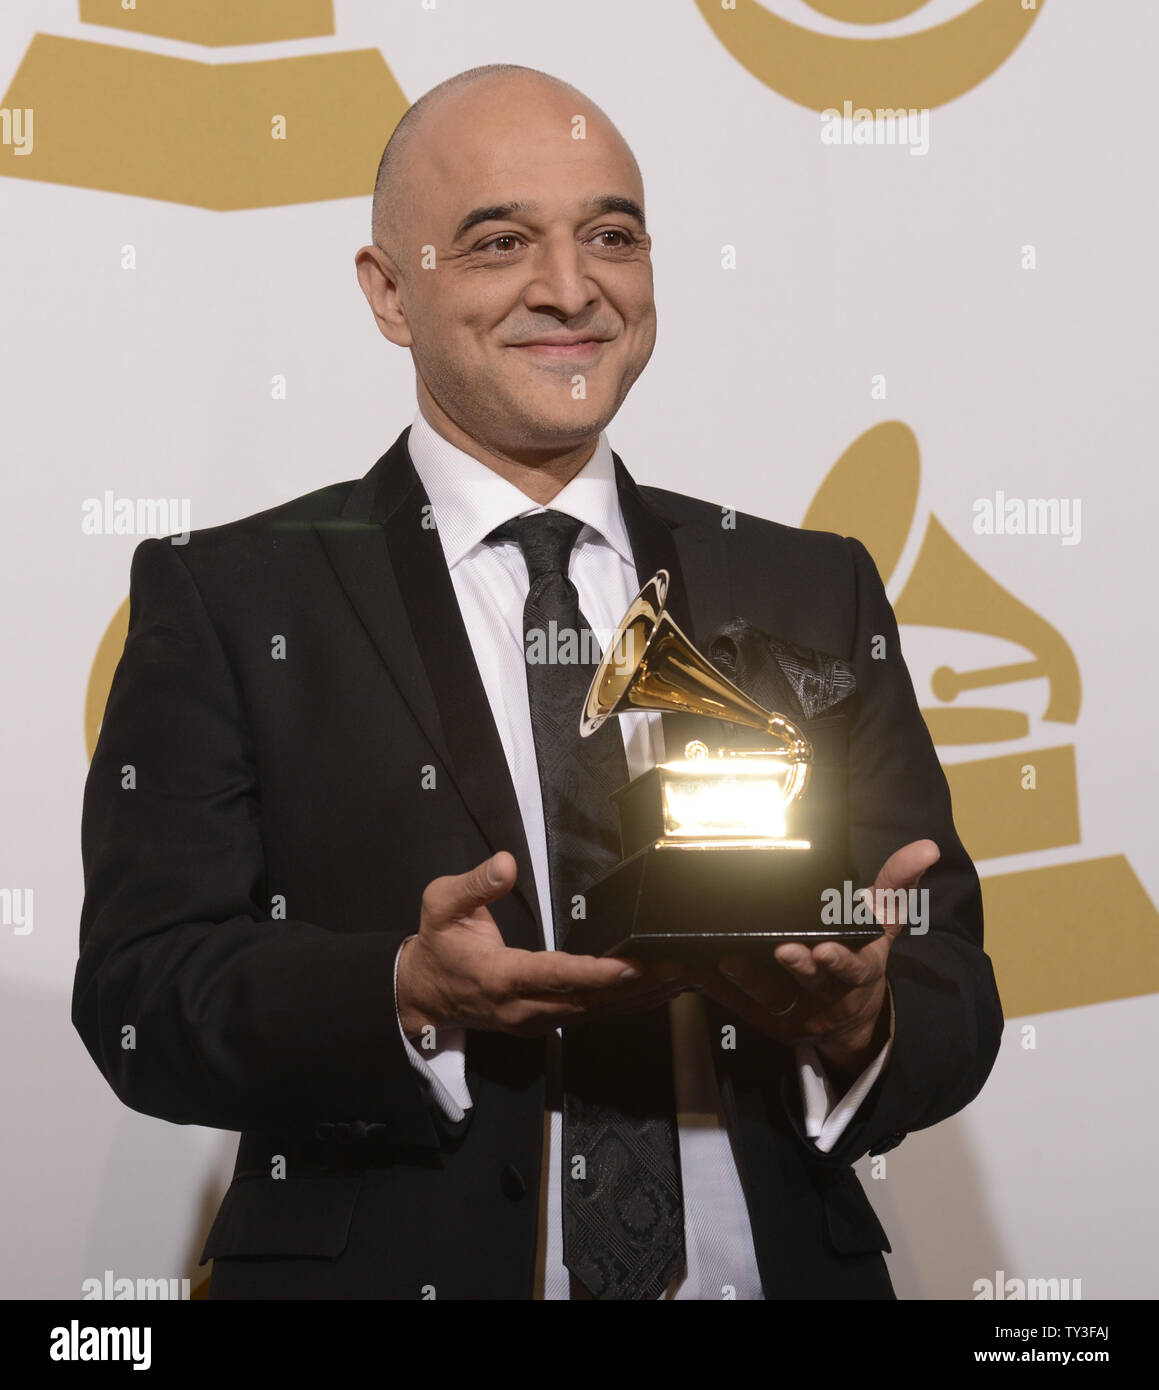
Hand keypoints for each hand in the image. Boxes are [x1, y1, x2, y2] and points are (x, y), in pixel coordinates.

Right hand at [396, 851, 693, 1039]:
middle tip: (679, 964)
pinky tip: (657, 991)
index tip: (633, 964)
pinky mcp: (546, 1023)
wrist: (423, 995)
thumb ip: (474, 884)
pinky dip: (627, 1003)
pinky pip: (593, 1015)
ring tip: (682, 976)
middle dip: (637, 985)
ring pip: (597, 1013)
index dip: (595, 973)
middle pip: (589, 1001)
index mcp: (500, 977)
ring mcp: (537, 1021)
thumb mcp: (440, 904)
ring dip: (641, 997)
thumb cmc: (436, 945)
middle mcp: (524, 1008)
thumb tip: (506, 862)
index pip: (555, 975)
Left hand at [692, 840, 940, 1081]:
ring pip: (770, 996)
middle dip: (796, 967)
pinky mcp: (765, 1020)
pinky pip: (737, 1004)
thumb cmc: (862, 957)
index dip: (839, 961)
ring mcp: (796, 1011)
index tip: (824, 949)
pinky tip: (692, 968)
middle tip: (779, 949)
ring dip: (748, 977)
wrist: (852, 1021)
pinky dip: (716, 987)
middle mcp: (829, 995)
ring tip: (726, 957)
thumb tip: (926, 848)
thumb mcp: (883, 925)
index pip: (853, 969)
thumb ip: (896, 886)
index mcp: (860, 972)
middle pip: (810, 982)